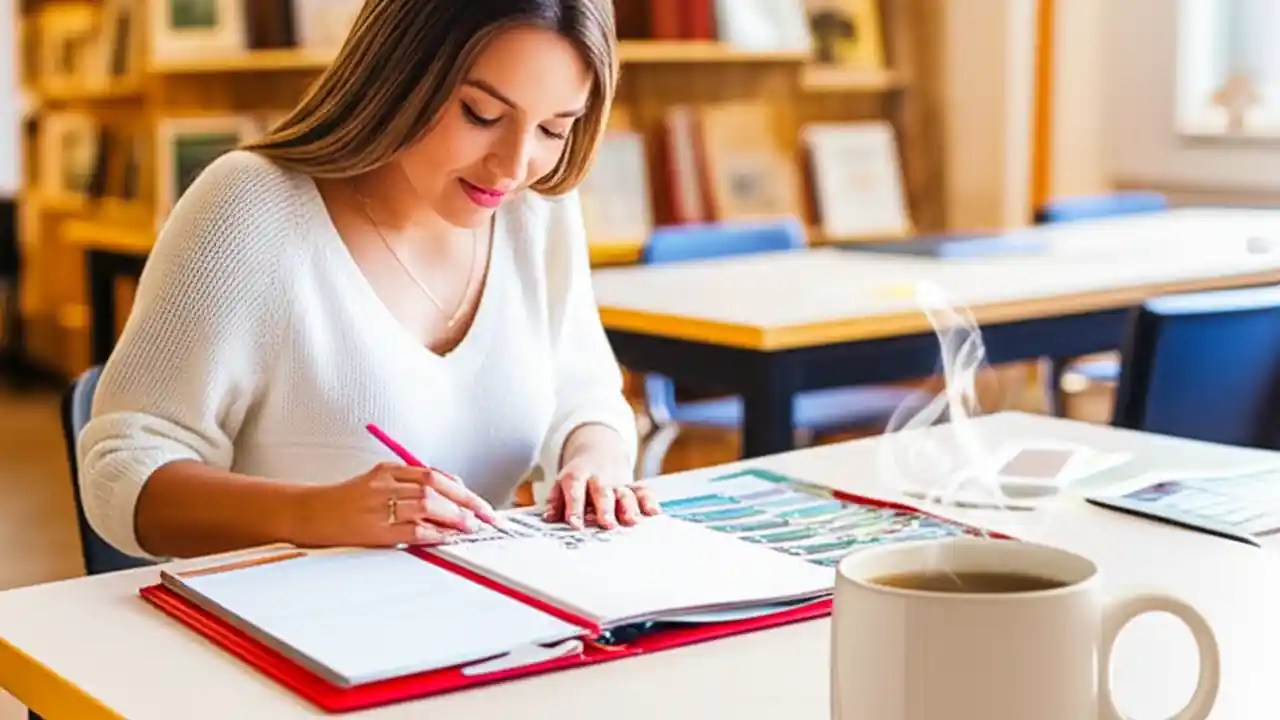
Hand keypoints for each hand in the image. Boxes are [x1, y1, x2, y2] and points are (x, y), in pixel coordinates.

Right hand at [293, 462, 498, 547]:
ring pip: (427, 504)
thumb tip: (450, 500)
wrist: (310, 514)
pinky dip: (435, 533)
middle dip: (466, 502)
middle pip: (435, 487)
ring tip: (469, 528)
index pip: (434, 475)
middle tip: (485, 517)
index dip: (462, 490)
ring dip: (454, 517)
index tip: (480, 503)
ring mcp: (379, 505)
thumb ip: (409, 487)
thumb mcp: (377, 484)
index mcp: (388, 470)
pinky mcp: (375, 529)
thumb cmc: (347, 502)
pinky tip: (447, 538)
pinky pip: (413, 530)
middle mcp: (386, 483)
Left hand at [544, 455, 660, 530]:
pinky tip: (654, 512)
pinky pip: (643, 491)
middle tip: (607, 524)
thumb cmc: (578, 479)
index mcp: (578, 477)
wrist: (599, 453)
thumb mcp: (561, 484)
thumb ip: (555, 501)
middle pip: (602, 492)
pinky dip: (649, 501)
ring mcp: (618, 482)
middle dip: (605, 508)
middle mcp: (600, 479)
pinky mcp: (634, 486)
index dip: (574, 508)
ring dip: (629, 507)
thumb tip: (549, 517)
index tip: (575, 524)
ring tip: (631, 521)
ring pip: (625, 493)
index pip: (575, 491)